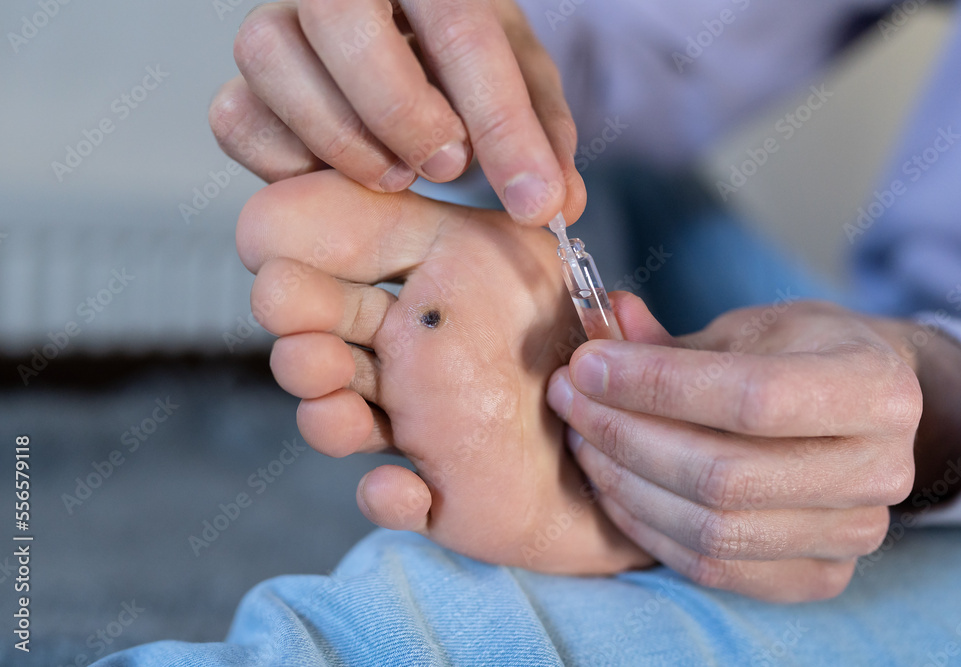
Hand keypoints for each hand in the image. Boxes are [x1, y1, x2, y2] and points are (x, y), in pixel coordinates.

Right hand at [210, 0, 584, 224]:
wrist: (405, 43)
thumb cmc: (460, 55)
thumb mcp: (516, 79)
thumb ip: (541, 134)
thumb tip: (559, 200)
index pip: (461, 30)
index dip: (503, 125)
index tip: (534, 198)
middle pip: (340, 17)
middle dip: (402, 110)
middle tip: (448, 165)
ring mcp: (278, 21)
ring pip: (269, 55)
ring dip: (341, 135)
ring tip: (395, 174)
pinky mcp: (243, 81)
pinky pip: (234, 116)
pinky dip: (284, 160)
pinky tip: (338, 177)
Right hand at [236, 169, 648, 573]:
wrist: (622, 442)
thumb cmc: (578, 342)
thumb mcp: (551, 267)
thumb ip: (520, 220)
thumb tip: (495, 172)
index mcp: (428, 279)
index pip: (350, 236)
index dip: (302, 229)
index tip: (269, 230)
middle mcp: (403, 347)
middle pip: (318, 322)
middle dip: (290, 311)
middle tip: (281, 301)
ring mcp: (408, 419)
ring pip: (332, 410)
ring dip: (320, 406)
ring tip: (331, 399)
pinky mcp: (431, 489)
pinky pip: (391, 498)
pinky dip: (388, 498)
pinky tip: (405, 488)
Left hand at [547, 298, 926, 601]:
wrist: (860, 413)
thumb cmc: (800, 356)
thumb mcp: (750, 326)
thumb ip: (676, 340)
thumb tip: (600, 321)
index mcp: (877, 389)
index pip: (753, 398)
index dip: (656, 385)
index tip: (587, 365)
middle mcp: (882, 470)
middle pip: (724, 476)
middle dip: (624, 435)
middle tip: (570, 400)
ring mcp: (854, 533)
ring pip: (712, 530)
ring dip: (625, 483)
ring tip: (583, 439)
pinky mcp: (819, 575)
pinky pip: (712, 568)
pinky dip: (646, 527)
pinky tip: (612, 485)